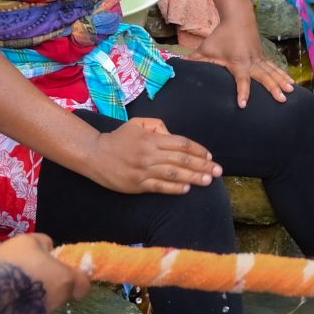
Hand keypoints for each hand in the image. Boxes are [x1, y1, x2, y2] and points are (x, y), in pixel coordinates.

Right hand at [0, 233, 91, 313]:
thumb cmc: (12, 263)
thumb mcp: (28, 240)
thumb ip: (44, 243)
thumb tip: (49, 249)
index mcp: (64, 280)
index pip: (84, 285)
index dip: (80, 280)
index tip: (70, 276)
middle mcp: (57, 301)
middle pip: (63, 293)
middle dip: (53, 284)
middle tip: (35, 273)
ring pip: (46, 304)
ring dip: (38, 295)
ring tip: (18, 284)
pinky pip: (29, 313)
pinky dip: (24, 306)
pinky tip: (8, 297)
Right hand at [84, 117, 221, 194]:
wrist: (94, 154)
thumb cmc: (118, 138)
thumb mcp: (137, 124)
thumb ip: (157, 125)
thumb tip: (173, 135)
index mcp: (151, 139)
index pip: (181, 144)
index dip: (198, 150)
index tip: (210, 157)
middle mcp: (149, 154)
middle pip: (182, 160)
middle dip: (203, 166)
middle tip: (219, 171)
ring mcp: (143, 170)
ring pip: (174, 174)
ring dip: (194, 178)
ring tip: (208, 181)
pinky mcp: (137, 184)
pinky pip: (159, 187)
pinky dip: (174, 188)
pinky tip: (187, 189)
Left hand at [186, 12, 292, 107]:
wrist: (239, 17)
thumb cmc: (221, 35)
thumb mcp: (206, 48)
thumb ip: (194, 60)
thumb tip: (178, 67)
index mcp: (237, 61)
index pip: (241, 79)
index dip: (242, 91)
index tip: (243, 104)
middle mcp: (251, 61)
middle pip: (264, 76)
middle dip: (273, 88)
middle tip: (282, 99)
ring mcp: (259, 59)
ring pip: (272, 72)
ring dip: (281, 82)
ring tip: (291, 92)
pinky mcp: (263, 58)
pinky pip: (275, 68)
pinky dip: (283, 76)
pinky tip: (291, 84)